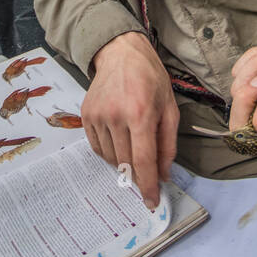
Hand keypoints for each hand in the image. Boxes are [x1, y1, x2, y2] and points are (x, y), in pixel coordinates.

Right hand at [82, 31, 178, 209]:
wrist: (121, 53)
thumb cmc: (151, 79)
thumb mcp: (170, 109)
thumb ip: (167, 145)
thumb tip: (163, 175)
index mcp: (141, 114)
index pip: (144, 160)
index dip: (148, 185)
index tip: (151, 202)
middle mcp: (116, 116)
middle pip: (126, 162)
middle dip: (137, 175)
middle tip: (146, 174)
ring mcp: (97, 116)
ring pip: (110, 158)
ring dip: (123, 163)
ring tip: (132, 148)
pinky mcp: (85, 115)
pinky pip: (96, 147)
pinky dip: (109, 153)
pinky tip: (118, 142)